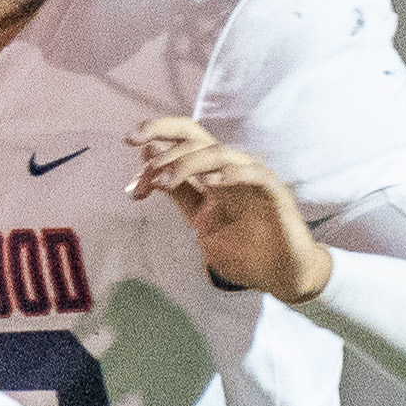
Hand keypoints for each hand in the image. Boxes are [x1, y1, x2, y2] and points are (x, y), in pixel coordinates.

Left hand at [126, 117, 333, 302]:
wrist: (277, 275)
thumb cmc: (242, 247)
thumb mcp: (200, 219)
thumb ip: (179, 193)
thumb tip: (150, 163)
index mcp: (211, 173)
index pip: (185, 138)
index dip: (158, 130)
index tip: (128, 138)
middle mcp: (231, 170)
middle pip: (197, 139)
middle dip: (164, 152)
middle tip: (144, 178)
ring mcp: (253, 180)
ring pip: (220, 153)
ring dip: (187, 163)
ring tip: (165, 182)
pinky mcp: (276, 195)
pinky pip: (257, 175)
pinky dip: (234, 173)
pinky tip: (211, 181)